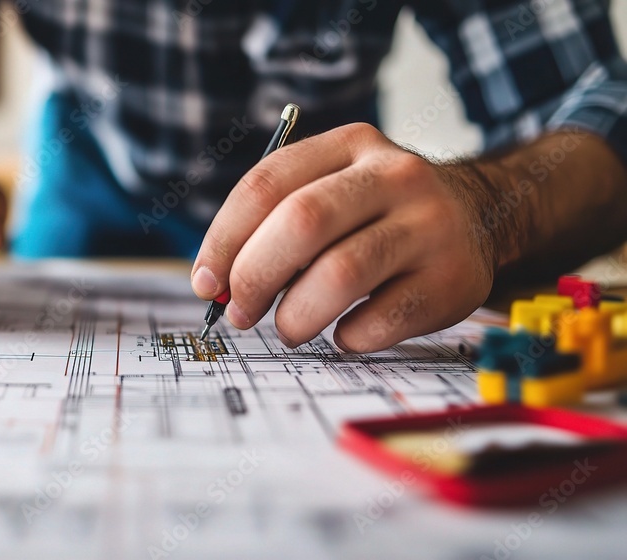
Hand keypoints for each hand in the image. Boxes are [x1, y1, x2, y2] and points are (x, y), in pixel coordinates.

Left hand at [191, 123, 502, 351]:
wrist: (480, 216)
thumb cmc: (378, 212)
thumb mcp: (333, 187)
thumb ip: (274, 221)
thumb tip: (216, 284)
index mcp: (351, 145)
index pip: (266, 185)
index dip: (224, 239)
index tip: (206, 282)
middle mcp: (394, 176)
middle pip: (301, 223)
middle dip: (255, 276)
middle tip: (240, 312)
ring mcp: (430, 225)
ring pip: (340, 274)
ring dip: (295, 315)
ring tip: (289, 329)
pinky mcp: (452, 279)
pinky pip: (380, 320)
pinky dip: (348, 337)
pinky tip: (344, 332)